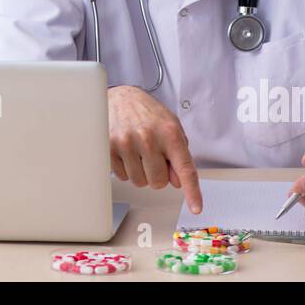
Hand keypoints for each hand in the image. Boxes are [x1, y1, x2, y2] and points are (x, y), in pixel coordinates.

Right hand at [107, 85, 201, 213]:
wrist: (120, 96)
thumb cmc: (147, 112)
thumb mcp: (171, 127)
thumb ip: (179, 154)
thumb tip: (178, 181)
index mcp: (169, 133)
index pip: (184, 169)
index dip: (192, 191)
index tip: (196, 208)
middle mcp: (148, 138)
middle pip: (158, 182)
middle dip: (157, 174)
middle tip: (153, 157)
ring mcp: (127, 143)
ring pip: (139, 182)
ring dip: (141, 172)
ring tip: (138, 151)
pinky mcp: (109, 147)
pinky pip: (123, 176)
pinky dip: (126, 169)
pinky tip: (126, 151)